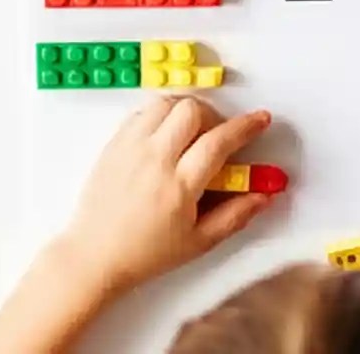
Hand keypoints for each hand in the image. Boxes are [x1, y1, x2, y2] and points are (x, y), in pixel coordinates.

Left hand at [58, 98, 276, 290]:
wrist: (93, 255)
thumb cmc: (147, 253)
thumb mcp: (199, 242)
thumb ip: (236, 215)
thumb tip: (266, 194)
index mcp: (179, 187)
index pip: (218, 142)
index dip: (245, 126)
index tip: (261, 119)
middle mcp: (154, 160)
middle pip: (191, 111)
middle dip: (214, 116)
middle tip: (218, 134)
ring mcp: (130, 148)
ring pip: (166, 103)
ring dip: (186, 110)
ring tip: (191, 133)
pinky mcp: (113, 145)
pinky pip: (142, 112)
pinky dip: (161, 115)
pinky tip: (166, 135)